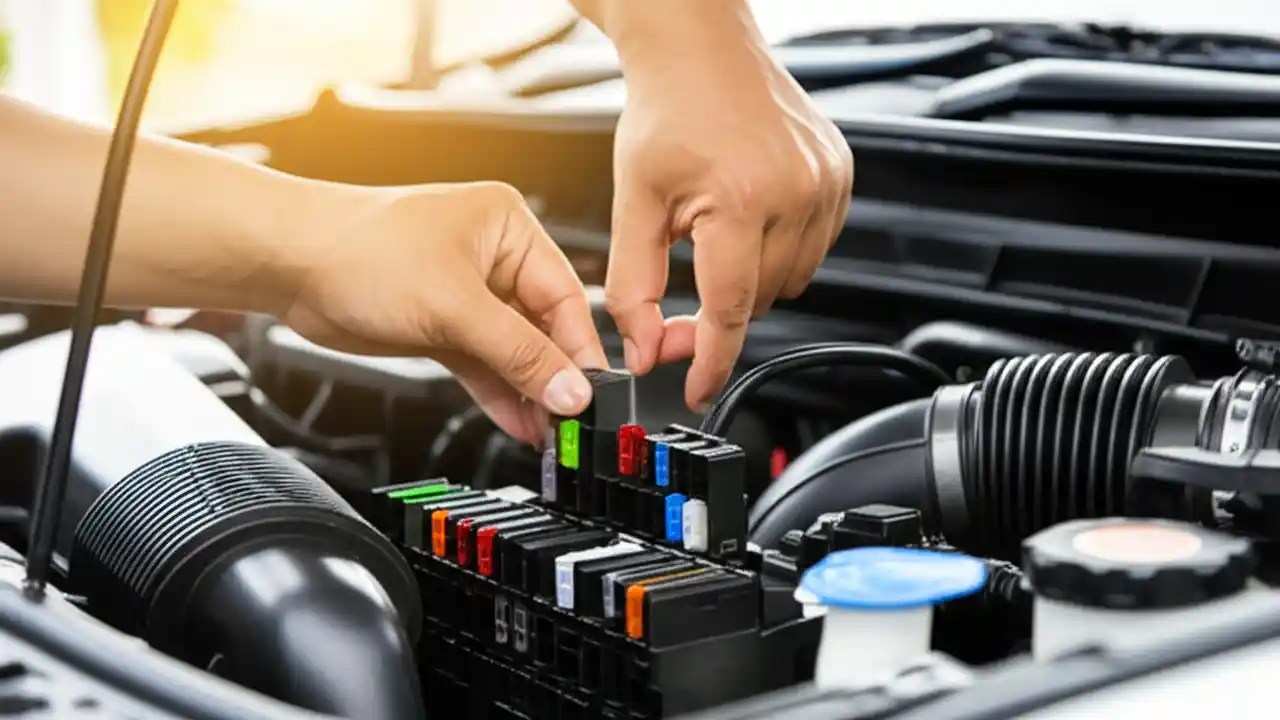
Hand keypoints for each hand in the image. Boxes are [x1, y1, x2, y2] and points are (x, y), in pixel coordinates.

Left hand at [280, 181, 606, 445]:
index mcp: (508, 227)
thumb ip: (517, 353)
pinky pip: (483, 365)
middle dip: (554, 376)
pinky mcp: (441, 325)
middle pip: (542, 327)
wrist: (290, 263)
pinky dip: (498, 393)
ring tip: (547, 432)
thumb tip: (568, 387)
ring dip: (528, 392)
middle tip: (570, 420)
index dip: (578, 349)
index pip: (563, 295)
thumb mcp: (454, 306)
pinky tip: (518, 421)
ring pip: (512, 352)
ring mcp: (466, 293)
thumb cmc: (360, 250)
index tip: (590, 393)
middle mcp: (493, 257)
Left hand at [598, 2, 853, 409]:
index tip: (696, 389)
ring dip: (753, 278)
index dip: (710, 360)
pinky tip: (750, 218)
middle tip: (681, 294)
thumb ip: (634, 286)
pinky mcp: (840, 175)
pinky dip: (782, 249)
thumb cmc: (666, 112)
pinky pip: (815, 247)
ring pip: (791, 279)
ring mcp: (825, 182)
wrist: (702, 48)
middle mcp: (795, 192)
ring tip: (717, 234)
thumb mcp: (634, 203)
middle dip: (719, 310)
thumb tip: (644, 348)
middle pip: (760, 299)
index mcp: (742, 200)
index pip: (729, 310)